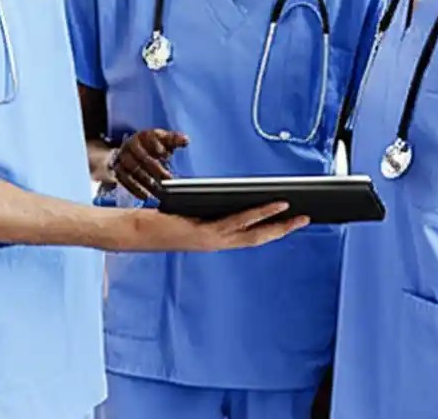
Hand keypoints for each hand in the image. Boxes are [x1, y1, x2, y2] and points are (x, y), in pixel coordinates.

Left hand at [109, 202, 308, 252]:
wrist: (132, 231)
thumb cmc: (156, 220)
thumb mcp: (188, 212)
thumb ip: (208, 208)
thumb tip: (228, 193)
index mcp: (213, 239)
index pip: (249, 236)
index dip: (271, 230)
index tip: (289, 221)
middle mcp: (216, 243)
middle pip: (258, 239)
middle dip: (283, 231)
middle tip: (306, 220)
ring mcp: (212, 240)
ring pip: (253, 234)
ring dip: (278, 225)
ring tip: (297, 215)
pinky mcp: (205, 233)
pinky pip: (238, 223)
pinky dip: (259, 214)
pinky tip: (273, 205)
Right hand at [111, 129, 188, 198]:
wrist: (131, 151)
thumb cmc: (152, 145)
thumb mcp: (163, 140)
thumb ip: (175, 140)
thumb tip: (185, 140)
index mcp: (143, 135)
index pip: (150, 138)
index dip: (157, 146)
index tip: (166, 155)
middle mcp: (131, 144)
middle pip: (142, 157)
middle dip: (156, 169)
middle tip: (168, 179)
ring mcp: (122, 157)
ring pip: (133, 169)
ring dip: (146, 181)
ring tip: (158, 190)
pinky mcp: (118, 169)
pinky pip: (125, 180)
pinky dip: (135, 189)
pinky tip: (145, 196)